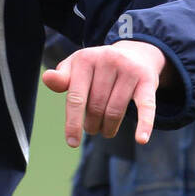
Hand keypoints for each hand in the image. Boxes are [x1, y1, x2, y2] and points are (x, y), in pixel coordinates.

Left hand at [42, 40, 166, 147]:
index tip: (72, 142)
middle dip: (92, 124)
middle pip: (96, 107)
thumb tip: (47, 78)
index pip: (76, 97)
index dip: (73, 122)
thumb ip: (62, 78)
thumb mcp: (77, 67)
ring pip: (115, 111)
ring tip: (106, 131)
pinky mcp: (147, 80)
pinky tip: (141, 139)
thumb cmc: (98, 67)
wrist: (134, 53)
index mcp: (85, 58)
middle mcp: (108, 60)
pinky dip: (144, 124)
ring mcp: (129, 70)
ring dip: (109, 128)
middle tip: (92, 129)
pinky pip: (146, 106)